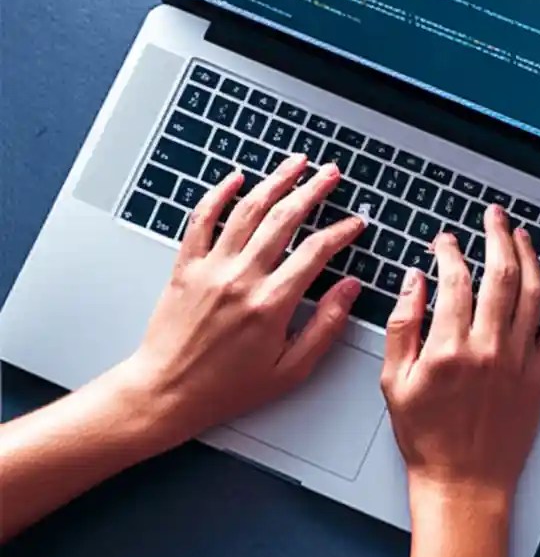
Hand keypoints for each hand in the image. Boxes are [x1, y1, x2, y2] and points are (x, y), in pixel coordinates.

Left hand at [124, 154, 364, 442]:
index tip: (356, 223)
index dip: (343, 231)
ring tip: (296, 163)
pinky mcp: (186, 267)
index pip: (317, 251)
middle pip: (285, 218)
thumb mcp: (291, 369)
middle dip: (314, 190)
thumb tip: (350, 290)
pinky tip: (235, 178)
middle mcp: (242, 278)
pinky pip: (202, 219)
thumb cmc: (227, 388)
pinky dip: (218, 194)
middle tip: (331, 174)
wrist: (166, 392)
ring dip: (275, 181)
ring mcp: (211, 268)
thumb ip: (326, 326)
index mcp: (271, 304)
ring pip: (248, 210)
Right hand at [380, 205, 539, 509]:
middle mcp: (489, 350)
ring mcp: (520, 362)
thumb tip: (413, 283)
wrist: (463, 483)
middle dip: (497, 236)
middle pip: (501, 275)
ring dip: (530, 257)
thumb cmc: (427, 439)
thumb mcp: (394, 382)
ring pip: (533, 294)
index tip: (445, 241)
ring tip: (521, 235)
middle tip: (493, 217)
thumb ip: (403, 326)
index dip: (450, 251)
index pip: (454, 280)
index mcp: (449, 349)